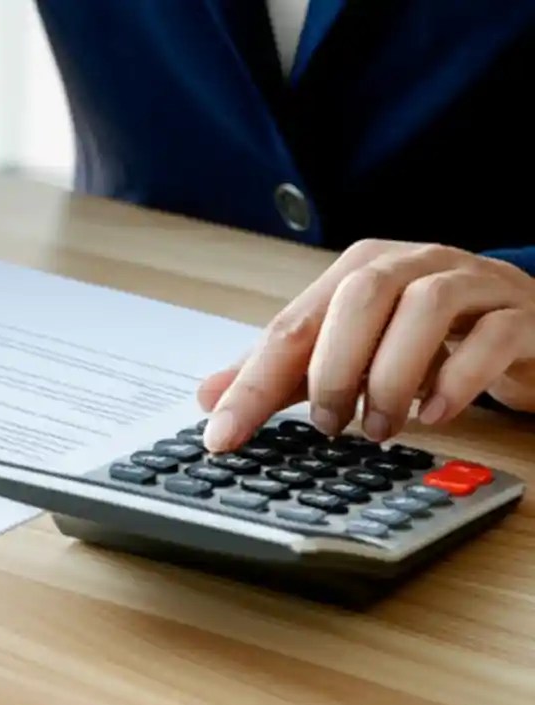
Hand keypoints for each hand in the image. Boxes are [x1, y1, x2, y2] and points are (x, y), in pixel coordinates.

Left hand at [198, 239, 534, 450]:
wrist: (527, 328)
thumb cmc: (429, 339)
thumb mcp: (349, 355)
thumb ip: (284, 375)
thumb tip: (208, 399)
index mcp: (358, 271)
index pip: (294, 323)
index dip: (254, 381)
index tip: (223, 432)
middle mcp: (412, 263)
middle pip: (359, 297)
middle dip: (333, 368)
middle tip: (326, 424)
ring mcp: (472, 283)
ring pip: (426, 307)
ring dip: (392, 376)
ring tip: (378, 427)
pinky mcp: (520, 314)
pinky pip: (492, 337)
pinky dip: (458, 381)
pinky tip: (434, 415)